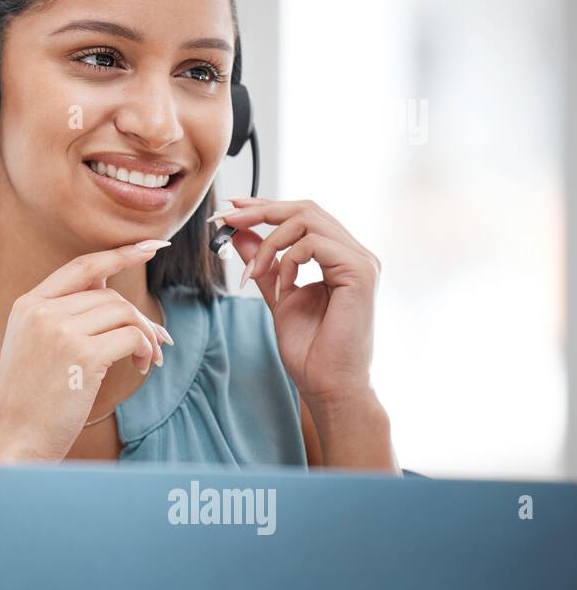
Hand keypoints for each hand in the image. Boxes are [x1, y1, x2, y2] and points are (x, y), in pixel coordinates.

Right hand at [0, 240, 173, 462]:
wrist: (15, 440)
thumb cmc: (30, 401)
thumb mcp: (33, 347)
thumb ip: (62, 316)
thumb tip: (110, 291)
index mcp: (27, 305)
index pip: (81, 266)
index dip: (120, 254)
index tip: (153, 246)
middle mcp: (41, 311)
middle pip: (108, 295)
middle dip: (139, 316)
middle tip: (159, 342)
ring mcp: (60, 331)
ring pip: (123, 312)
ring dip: (146, 334)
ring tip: (150, 358)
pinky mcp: (82, 354)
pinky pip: (131, 336)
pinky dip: (145, 349)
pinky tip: (143, 366)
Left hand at [213, 197, 380, 404]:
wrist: (327, 383)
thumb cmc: (309, 349)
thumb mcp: (278, 295)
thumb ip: (263, 264)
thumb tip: (240, 234)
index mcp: (339, 257)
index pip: (304, 215)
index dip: (266, 206)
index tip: (232, 209)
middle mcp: (355, 254)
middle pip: (306, 208)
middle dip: (261, 210)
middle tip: (228, 220)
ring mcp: (361, 261)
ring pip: (308, 220)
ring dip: (270, 242)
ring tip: (255, 273)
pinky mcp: (360, 272)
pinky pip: (315, 244)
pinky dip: (287, 260)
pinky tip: (282, 285)